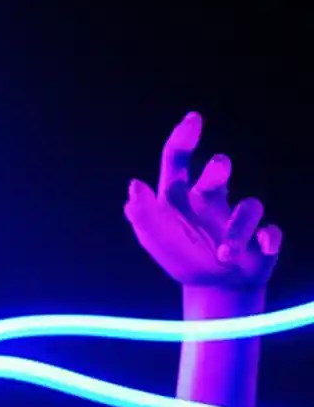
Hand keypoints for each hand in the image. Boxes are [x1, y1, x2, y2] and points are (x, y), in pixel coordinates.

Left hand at [124, 112, 281, 291]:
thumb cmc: (181, 255)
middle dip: (216, 171)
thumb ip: (142, 215)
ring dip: (238, 228)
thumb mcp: (155, 238)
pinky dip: (268, 239)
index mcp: (178, 196)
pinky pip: (271, 231)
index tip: (193, 119)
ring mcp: (236, 217)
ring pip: (249, 207)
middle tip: (218, 167)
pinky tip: (263, 247)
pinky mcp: (260, 236)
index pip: (176, 161)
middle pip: (215, 175)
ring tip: (223, 254)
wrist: (212, 286)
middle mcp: (209, 200)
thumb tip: (134, 185)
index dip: (183, 138)